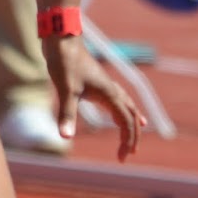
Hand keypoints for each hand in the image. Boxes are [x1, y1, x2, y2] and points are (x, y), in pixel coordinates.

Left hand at [43, 35, 145, 160]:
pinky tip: (115, 112)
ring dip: (131, 122)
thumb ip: (67, 114)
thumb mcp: (65, 90)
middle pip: (131, 115)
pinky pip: (116, 99)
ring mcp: (105, 85)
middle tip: (129, 154)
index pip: (126, 122)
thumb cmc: (64, 62)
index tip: (121, 158)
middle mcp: (111, 90)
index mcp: (109, 94)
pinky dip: (121, 110)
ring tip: (135, 134)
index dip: (127, 140)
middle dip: (132, 136)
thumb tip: (65, 137)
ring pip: (126, 106)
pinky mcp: (97, 82)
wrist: (62, 39)